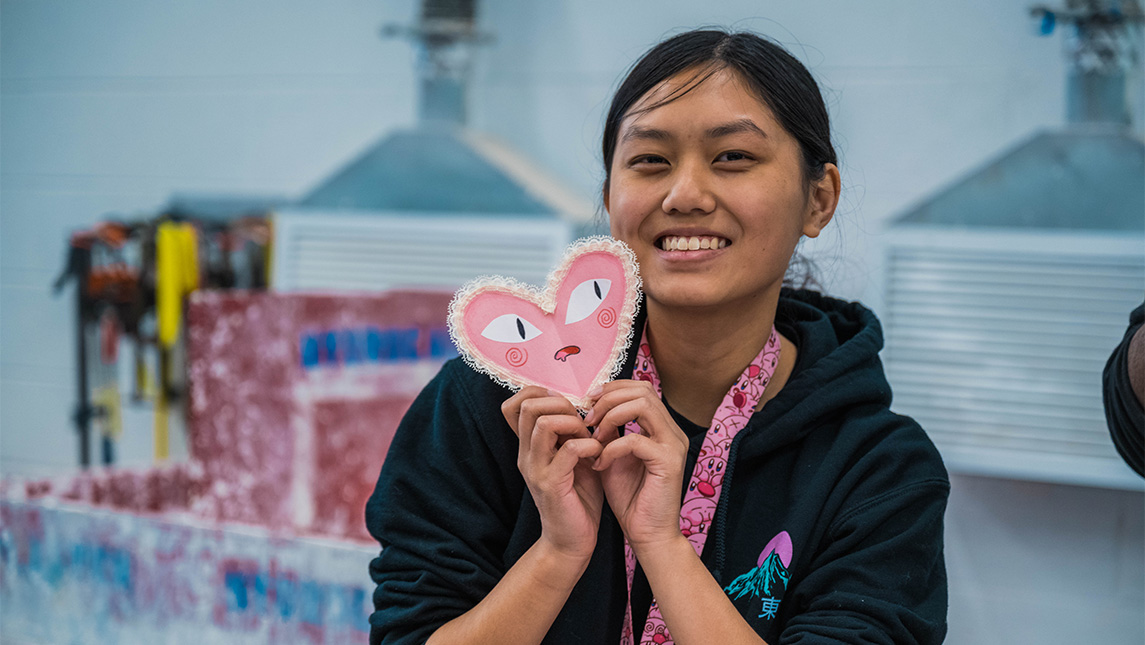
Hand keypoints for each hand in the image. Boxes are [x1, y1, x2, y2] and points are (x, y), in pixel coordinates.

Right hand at [502, 387, 604, 562]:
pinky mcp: (551, 485)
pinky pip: (567, 450)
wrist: (572, 542)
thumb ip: (574, 432)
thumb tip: (589, 404)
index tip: (568, 404)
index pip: (515, 403)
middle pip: (527, 406)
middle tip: (582, 420)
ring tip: (590, 436)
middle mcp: (526, 455)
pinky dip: (587, 445)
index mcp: (529, 446)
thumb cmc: (577, 498)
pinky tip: (598, 454)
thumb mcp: (575, 458)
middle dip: (560, 403)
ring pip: (544, 424)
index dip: (540, 393)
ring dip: (573, 422)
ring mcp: (535, 469)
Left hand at [586, 380, 689, 551]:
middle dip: (609, 398)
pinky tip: (600, 463)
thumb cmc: (631, 498)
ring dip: (611, 416)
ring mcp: (674, 445)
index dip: (613, 389)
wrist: (647, 535)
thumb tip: (592, 408)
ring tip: (594, 436)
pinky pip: (636, 440)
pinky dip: (612, 448)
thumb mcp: (613, 456)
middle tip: (588, 418)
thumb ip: (608, 431)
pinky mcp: (669, 462)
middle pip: (643, 390)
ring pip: (643, 405)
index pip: (642, 389)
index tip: (589, 402)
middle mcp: (672, 432)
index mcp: (662, 428)